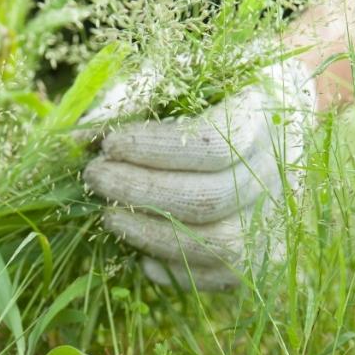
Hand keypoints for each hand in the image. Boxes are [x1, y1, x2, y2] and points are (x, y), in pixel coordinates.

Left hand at [82, 59, 315, 288]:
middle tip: (96, 178)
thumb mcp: (177, 78)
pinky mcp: (264, 255)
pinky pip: (222, 277)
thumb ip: (132, 103)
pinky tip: (140, 256)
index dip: (154, 148)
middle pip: (209, 198)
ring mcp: (275, 218)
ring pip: (217, 245)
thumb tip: (76, 142)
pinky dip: (177, 271)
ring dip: (152, 234)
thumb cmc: (212, 90)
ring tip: (108, 217)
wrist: (274, 119)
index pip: (211, 144)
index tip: (109, 144)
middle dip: (141, 192)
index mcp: (263, 117)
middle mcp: (277, 172)